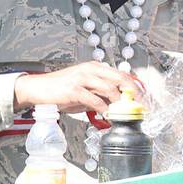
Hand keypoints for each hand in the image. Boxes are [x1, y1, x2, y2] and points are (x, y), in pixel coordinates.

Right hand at [13, 62, 144, 114]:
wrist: (38, 89)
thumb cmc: (60, 90)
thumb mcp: (84, 90)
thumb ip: (100, 94)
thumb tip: (118, 105)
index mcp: (94, 67)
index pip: (121, 75)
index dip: (135, 87)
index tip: (143, 100)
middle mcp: (90, 69)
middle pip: (120, 78)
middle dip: (133, 94)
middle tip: (140, 107)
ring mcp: (82, 78)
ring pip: (109, 88)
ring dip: (119, 104)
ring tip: (124, 114)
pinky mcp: (74, 89)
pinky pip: (94, 100)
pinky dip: (104, 109)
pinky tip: (108, 116)